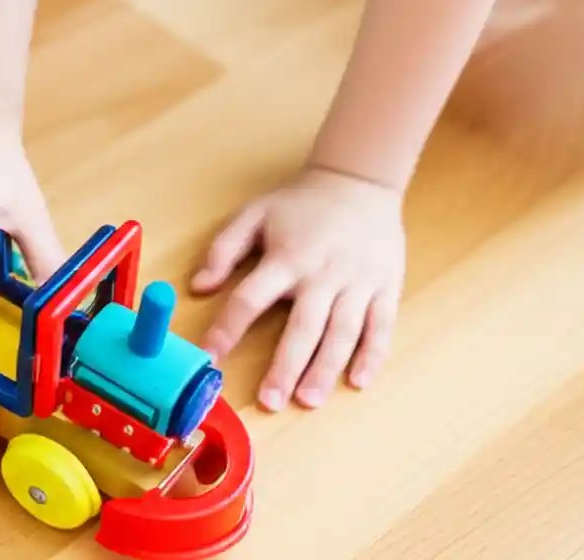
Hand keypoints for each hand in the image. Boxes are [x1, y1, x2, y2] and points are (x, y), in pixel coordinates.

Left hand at [191, 166, 405, 411]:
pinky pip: (381, 327)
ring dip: (325, 369)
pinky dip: (372, 356)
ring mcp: (358, 283)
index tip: (210, 357)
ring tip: (308, 401)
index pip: (250, 299)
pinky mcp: (386, 287)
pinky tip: (358, 381)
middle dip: (285, 367)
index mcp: (286, 258)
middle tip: (269, 401)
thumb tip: (198, 287)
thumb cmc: (300, 204)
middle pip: (303, 327)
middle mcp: (323, 274)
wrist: (359, 182)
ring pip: (342, 333)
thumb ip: (223, 250)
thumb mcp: (253, 214)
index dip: (227, 329)